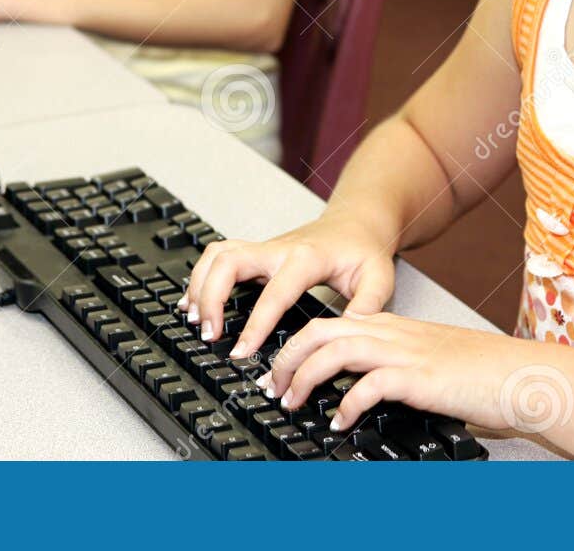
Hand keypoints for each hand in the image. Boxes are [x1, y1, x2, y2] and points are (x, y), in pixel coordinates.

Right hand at [181, 215, 397, 358]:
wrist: (357, 222)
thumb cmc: (364, 250)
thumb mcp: (379, 277)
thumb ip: (368, 306)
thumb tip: (348, 334)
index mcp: (307, 258)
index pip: (274, 292)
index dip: (256, 324)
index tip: (242, 351)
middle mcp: (279, 249)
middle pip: (230, 261)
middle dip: (212, 297)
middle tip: (209, 334)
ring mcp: (264, 249)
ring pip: (218, 255)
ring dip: (201, 285)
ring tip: (195, 320)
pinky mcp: (257, 254)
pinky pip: (219, 258)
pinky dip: (201, 277)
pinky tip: (194, 302)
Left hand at [259, 311, 545, 433]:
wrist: (524, 375)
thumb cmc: (486, 375)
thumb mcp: (432, 364)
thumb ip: (399, 372)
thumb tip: (369, 396)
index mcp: (396, 328)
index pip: (332, 323)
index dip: (299, 344)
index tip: (281, 369)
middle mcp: (395, 333)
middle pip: (321, 329)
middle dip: (288, 356)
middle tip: (273, 384)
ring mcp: (406, 352)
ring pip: (335, 350)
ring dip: (305, 376)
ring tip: (293, 401)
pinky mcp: (419, 377)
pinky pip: (369, 386)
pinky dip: (347, 404)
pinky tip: (341, 421)